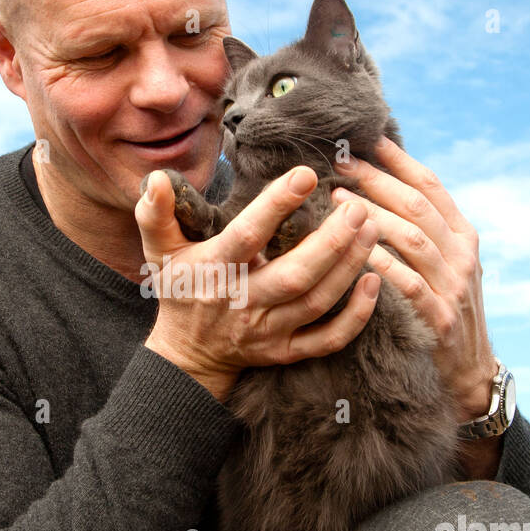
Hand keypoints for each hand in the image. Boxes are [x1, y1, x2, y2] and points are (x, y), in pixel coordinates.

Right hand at [134, 166, 381, 401]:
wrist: (187, 356)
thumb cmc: (180, 291)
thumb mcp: (159, 250)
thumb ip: (155, 213)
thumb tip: (156, 179)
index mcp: (215, 271)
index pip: (248, 235)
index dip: (277, 205)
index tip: (306, 175)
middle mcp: (244, 303)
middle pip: (296, 275)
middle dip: (333, 241)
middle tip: (357, 205)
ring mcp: (269, 331)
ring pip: (317, 302)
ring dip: (349, 266)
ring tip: (371, 228)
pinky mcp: (287, 351)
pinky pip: (329, 340)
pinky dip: (356, 316)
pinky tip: (374, 282)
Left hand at [331, 137, 497, 421]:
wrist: (468, 372)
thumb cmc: (443, 311)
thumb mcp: (444, 265)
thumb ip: (422, 230)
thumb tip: (380, 186)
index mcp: (463, 235)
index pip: (430, 186)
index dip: (398, 160)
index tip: (366, 139)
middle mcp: (463, 254)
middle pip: (417, 205)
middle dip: (377, 180)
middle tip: (341, 164)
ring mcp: (454, 286)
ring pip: (412, 238)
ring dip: (373, 215)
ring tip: (337, 201)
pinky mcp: (439, 317)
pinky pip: (408, 283)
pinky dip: (381, 264)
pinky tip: (355, 251)